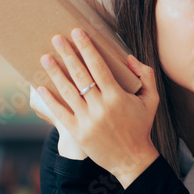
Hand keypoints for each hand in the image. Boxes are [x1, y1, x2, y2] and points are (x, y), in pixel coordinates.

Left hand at [36, 28, 160, 187]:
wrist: (132, 160)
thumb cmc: (141, 127)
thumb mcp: (151, 100)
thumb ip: (146, 76)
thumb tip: (129, 58)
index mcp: (117, 96)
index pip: (98, 66)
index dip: (87, 48)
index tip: (77, 33)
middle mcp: (101, 107)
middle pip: (80, 75)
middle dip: (67, 54)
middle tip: (56, 39)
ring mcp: (88, 120)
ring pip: (68, 91)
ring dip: (55, 73)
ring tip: (45, 58)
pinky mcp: (79, 132)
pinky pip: (61, 113)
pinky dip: (50, 99)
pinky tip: (41, 87)